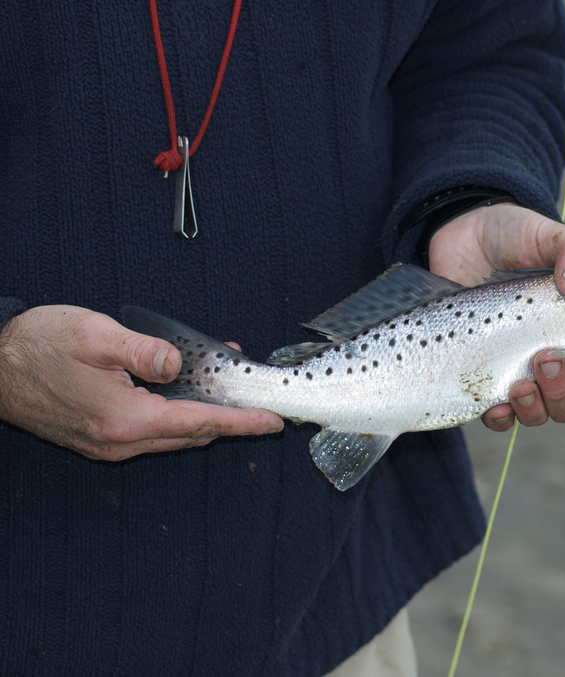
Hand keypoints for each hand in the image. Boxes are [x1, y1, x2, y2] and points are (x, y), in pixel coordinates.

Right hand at [0, 305, 282, 460]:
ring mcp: (109, 444)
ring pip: (173, 433)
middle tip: (252, 393)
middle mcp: (120, 441)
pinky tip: (182, 386)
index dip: (241, 422)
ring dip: (201, 412)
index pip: (199, 423)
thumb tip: (180, 364)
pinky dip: (175, 412)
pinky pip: (152, 430)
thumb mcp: (94, 335)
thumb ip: (144, 351)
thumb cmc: (36, 346)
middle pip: (192, 433)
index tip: (272, 422)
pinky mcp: (100, 438)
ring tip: (220, 381)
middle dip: (227, 414)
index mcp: (125, 418)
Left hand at [427, 203, 564, 429]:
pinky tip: (496, 408)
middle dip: (563, 395)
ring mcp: (514, 370)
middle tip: (546, 360)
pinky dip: (500, 420)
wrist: (464, 233)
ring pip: (538, 414)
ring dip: (535, 409)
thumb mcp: (548, 236)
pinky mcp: (479, 376)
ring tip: (521, 386)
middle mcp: (550, 360)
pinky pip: (496, 417)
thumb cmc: (515, 237)